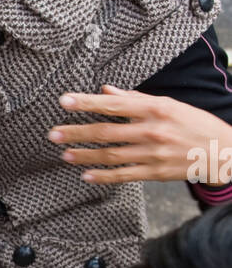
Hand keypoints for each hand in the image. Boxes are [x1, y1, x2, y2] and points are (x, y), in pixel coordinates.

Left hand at [50, 86, 231, 185]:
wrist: (222, 151)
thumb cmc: (193, 123)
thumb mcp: (168, 105)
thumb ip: (135, 99)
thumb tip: (106, 91)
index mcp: (154, 109)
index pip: (113, 105)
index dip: (86, 103)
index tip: (64, 102)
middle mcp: (151, 130)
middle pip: (106, 131)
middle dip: (77, 133)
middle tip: (53, 134)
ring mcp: (152, 154)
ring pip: (110, 155)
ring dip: (85, 155)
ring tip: (64, 154)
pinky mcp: (155, 173)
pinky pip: (123, 175)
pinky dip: (103, 176)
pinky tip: (86, 175)